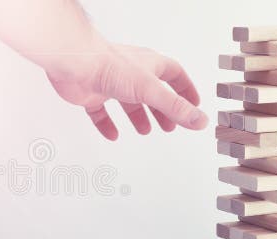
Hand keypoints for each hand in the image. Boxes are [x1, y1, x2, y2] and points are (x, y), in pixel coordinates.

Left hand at [46, 43, 207, 139]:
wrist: (75, 64)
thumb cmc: (111, 67)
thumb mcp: (151, 91)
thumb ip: (175, 108)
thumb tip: (201, 121)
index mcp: (149, 65)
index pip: (174, 75)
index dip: (185, 90)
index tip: (194, 104)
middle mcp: (131, 73)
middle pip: (152, 92)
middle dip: (162, 110)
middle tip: (169, 127)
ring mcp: (110, 83)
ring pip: (127, 102)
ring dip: (137, 116)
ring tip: (144, 131)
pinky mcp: (91, 93)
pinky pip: (100, 111)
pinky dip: (107, 124)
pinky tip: (113, 135)